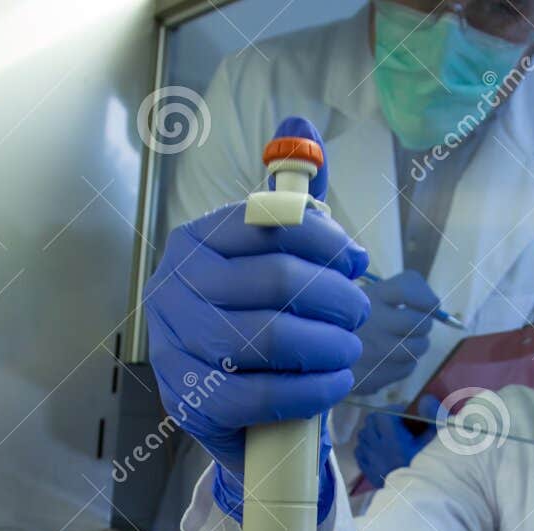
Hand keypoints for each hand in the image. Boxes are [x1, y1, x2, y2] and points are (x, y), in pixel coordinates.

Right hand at [143, 118, 369, 477]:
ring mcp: (176, 346)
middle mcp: (174, 287)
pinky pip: (263, 393)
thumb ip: (288, 201)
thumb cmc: (251, 320)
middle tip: (358, 313)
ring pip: (272, 337)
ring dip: (329, 345)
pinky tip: (334, 381)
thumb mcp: (267, 259)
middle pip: (278, 280)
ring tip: (349, 349)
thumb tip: (300, 124)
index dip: (326, 240)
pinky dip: (312, 389)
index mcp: (194, 241)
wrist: (219, 403)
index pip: (269, 222)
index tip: (358, 261)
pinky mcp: (189, 400)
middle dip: (336, 297)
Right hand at [352, 271, 439, 393]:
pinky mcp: (373, 378)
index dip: (427, 298)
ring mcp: (375, 354)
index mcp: (368, 297)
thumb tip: (434, 306)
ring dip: (416, 344)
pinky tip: (389, 359)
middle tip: (411, 326)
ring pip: (418, 348)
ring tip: (400, 342)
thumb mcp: (360, 293)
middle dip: (423, 324)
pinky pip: (406, 369)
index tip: (431, 306)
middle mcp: (374, 323)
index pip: (410, 289)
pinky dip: (404, 363)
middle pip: (421, 323)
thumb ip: (398, 289)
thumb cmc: (340, 321)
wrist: (311, 356)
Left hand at [352, 393, 439, 488]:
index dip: (392, 410)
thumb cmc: (431, 468)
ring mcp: (370, 461)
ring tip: (386, 436)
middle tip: (395, 423)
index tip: (403, 413)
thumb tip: (426, 399)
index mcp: (393, 439)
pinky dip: (366, 447)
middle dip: (381, 419)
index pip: (381, 415)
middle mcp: (377, 448)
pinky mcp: (368, 473)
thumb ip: (434, 416)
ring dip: (373, 432)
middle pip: (369, 423)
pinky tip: (378, 450)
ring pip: (362, 437)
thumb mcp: (438, 441)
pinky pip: (359, 453)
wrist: (421, 497)